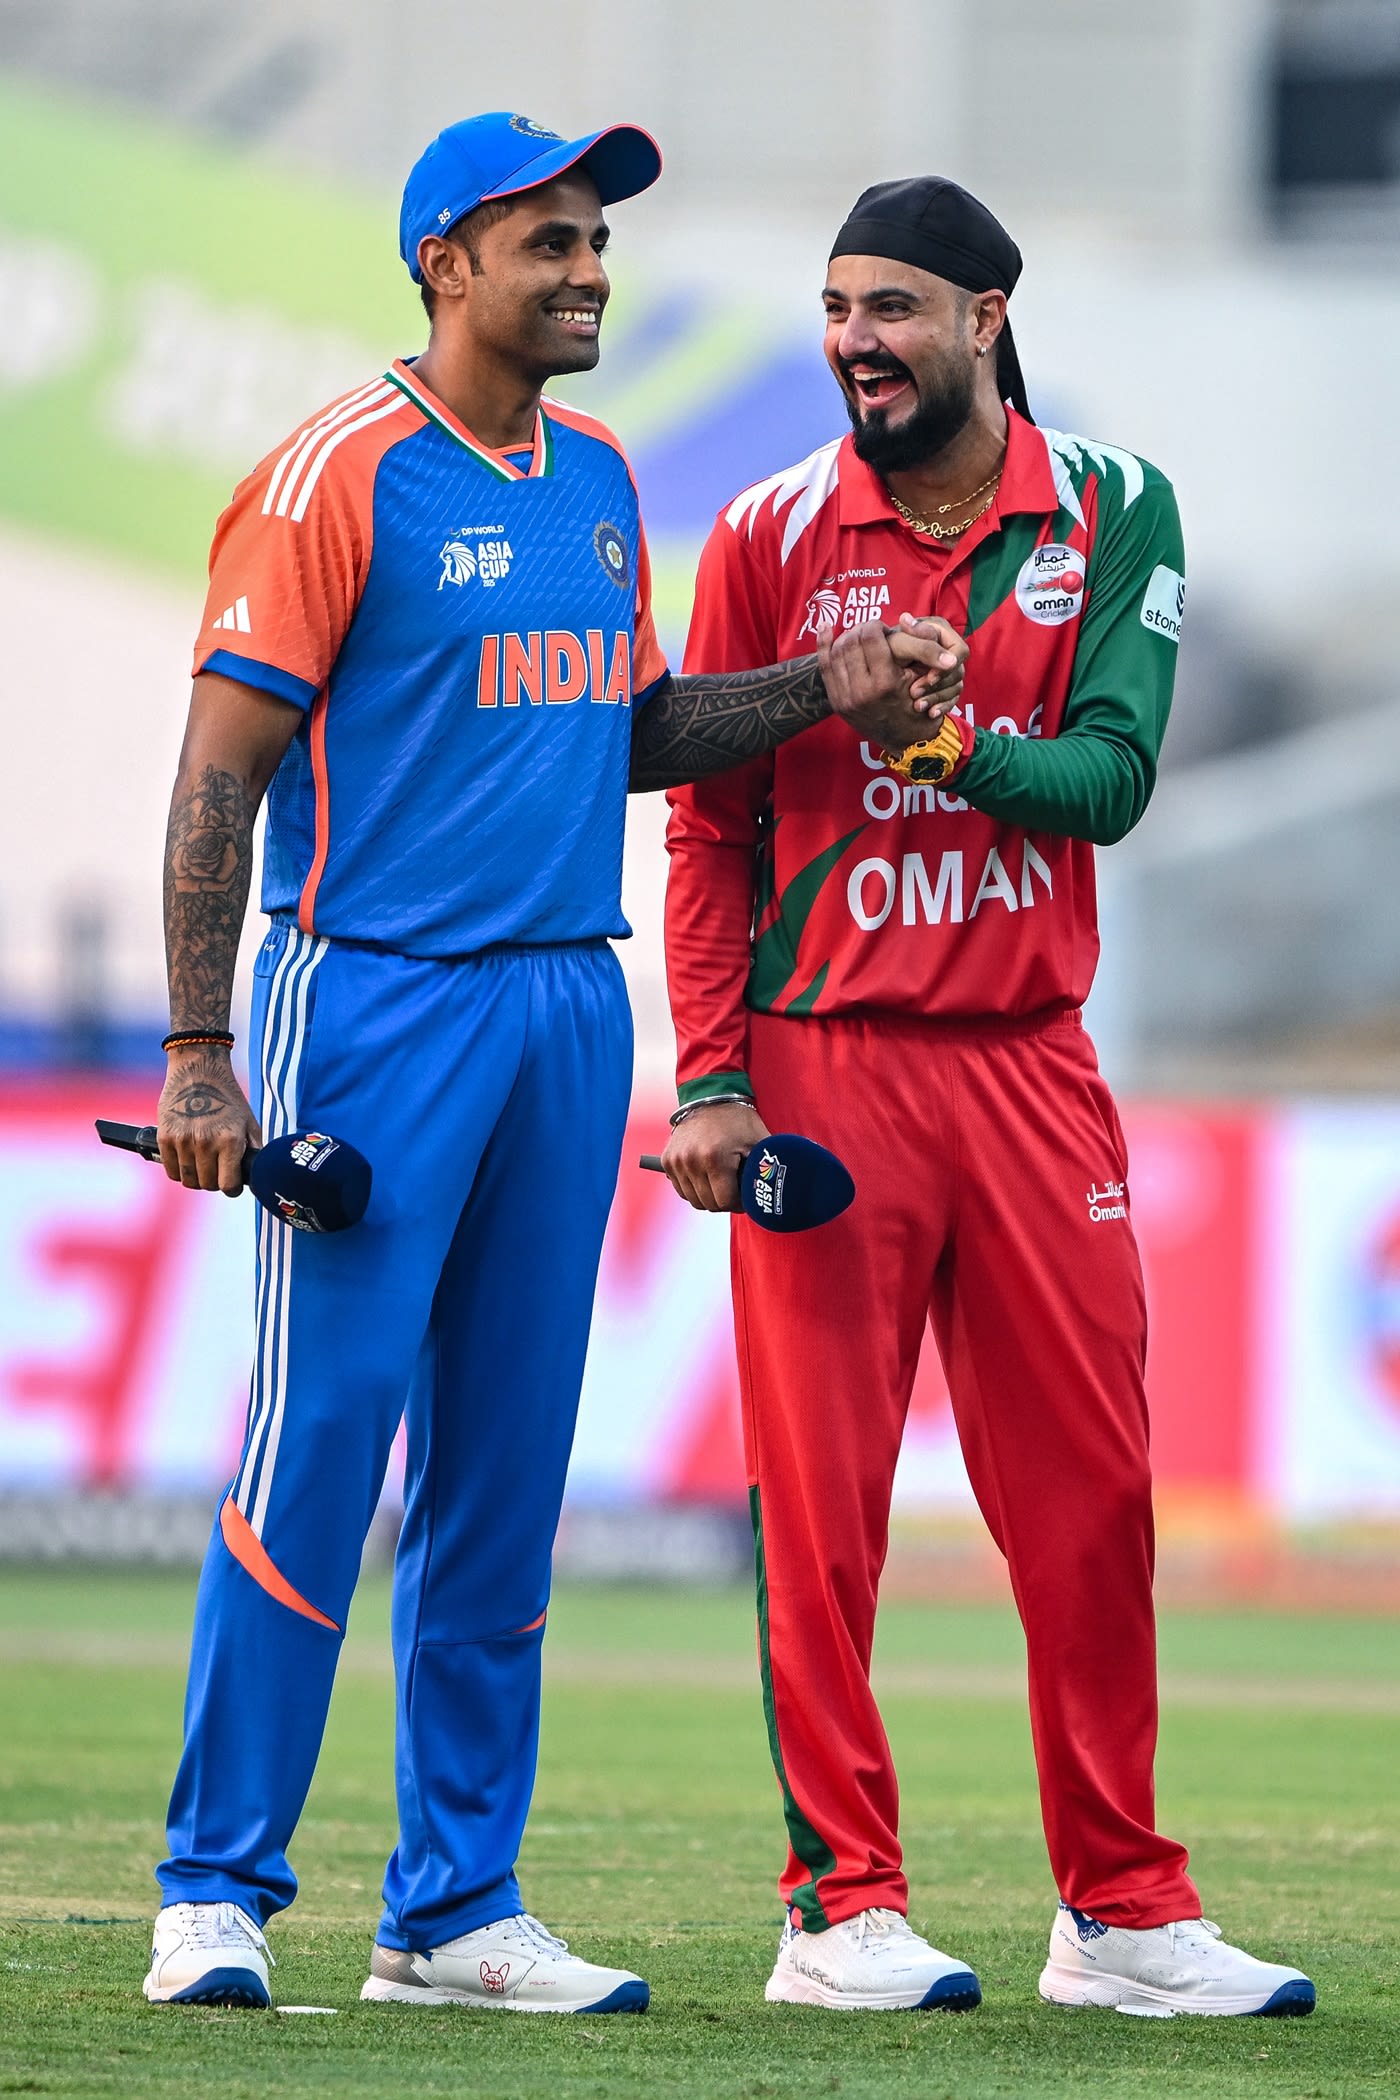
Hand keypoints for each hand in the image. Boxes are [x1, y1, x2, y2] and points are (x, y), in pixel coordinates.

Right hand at [156, 1044, 260, 1195]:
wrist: (198, 1070)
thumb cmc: (227, 1097)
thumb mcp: (248, 1122)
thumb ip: (254, 1150)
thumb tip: (257, 1175)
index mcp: (230, 1140)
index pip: (228, 1186)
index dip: (232, 1188)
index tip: (232, 1183)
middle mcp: (206, 1142)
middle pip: (207, 1185)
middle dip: (214, 1182)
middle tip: (217, 1171)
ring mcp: (183, 1140)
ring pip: (188, 1180)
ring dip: (196, 1177)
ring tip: (203, 1164)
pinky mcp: (165, 1136)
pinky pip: (171, 1170)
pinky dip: (179, 1170)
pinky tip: (187, 1159)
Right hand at [661, 1100, 769, 1213]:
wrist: (710, 1096)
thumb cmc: (739, 1121)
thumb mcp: (759, 1143)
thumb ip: (768, 1170)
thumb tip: (774, 1193)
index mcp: (715, 1158)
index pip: (725, 1202)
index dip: (739, 1203)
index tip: (745, 1195)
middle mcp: (691, 1160)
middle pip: (709, 1204)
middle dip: (725, 1201)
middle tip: (735, 1190)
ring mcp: (676, 1161)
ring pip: (694, 1199)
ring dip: (709, 1196)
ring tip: (721, 1182)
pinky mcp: (668, 1161)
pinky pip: (681, 1189)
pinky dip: (694, 1189)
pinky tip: (707, 1177)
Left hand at [818, 618, 965, 748]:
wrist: (906, 740)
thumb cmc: (918, 703)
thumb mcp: (923, 677)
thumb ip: (916, 647)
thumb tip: (905, 618)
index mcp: (885, 683)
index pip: (870, 637)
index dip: (875, 625)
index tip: (882, 628)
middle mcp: (862, 692)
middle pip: (850, 642)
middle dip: (860, 629)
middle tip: (870, 630)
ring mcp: (846, 699)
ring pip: (836, 652)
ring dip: (846, 636)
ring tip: (857, 634)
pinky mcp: (837, 703)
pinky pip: (824, 667)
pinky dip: (823, 645)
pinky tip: (825, 627)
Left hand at [891, 614, 967, 716]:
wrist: (878, 669)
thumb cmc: (887, 650)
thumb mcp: (902, 646)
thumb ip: (922, 646)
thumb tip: (948, 659)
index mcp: (941, 632)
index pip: (960, 651)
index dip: (945, 665)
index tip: (929, 676)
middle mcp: (947, 648)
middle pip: (958, 671)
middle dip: (938, 683)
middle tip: (914, 691)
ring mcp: (948, 668)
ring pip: (956, 686)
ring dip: (936, 696)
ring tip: (917, 704)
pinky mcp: (946, 685)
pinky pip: (952, 699)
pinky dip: (941, 706)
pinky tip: (930, 712)